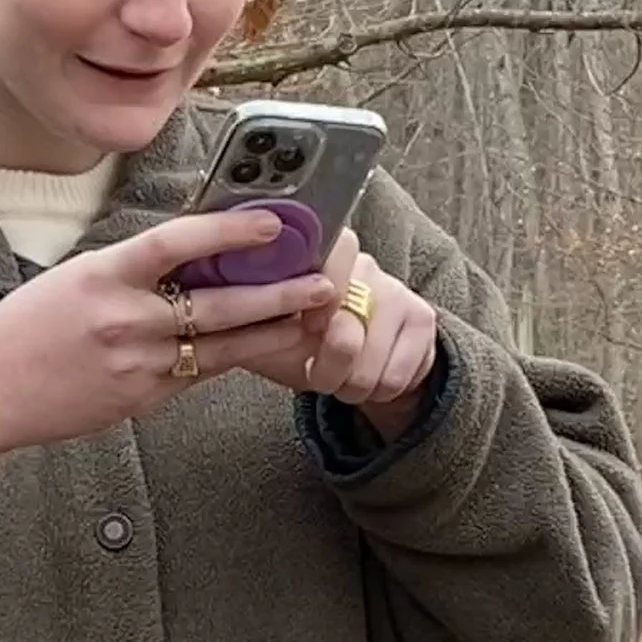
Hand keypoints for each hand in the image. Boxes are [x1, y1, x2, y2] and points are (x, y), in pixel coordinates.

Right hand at [0, 208, 337, 457]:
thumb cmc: (28, 327)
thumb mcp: (77, 278)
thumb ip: (134, 267)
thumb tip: (196, 249)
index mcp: (104, 274)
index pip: (177, 242)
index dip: (229, 229)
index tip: (272, 221)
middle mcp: (125, 318)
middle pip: (219, 304)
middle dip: (279, 293)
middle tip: (323, 280)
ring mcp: (137, 363)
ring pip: (223, 346)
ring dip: (273, 330)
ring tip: (313, 317)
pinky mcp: (141, 398)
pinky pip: (200, 373)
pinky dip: (233, 357)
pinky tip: (265, 346)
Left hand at [237, 231, 440, 441]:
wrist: (358, 368)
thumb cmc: (299, 345)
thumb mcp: (267, 332)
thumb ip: (248, 317)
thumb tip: (218, 307)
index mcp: (317, 255)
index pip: (328, 250)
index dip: (318, 292)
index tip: (308, 325)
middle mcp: (363, 263)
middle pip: (348, 318)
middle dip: (329, 361)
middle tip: (319, 372)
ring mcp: (397, 289)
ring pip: (370, 356)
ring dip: (350, 382)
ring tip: (341, 378)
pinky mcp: (423, 318)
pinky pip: (395, 373)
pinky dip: (376, 391)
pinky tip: (367, 379)